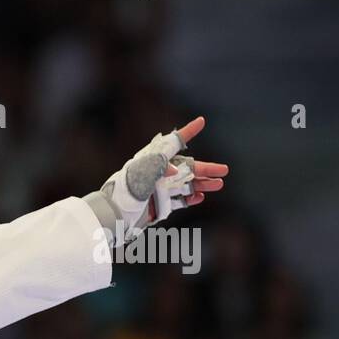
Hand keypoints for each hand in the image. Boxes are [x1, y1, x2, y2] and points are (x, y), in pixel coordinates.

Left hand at [101, 116, 230, 237]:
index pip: (172, 143)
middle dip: (205, 168)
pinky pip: (176, 201)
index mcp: (151, 161)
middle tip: (224, 170)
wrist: (113, 216)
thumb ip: (161, 164)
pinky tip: (200, 197)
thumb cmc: (125, 190)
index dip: (187, 132)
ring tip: (218, 184)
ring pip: (184, 185)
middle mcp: (155, 174)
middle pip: (185, 168)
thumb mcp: (143, 170)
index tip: (201, 121)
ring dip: (202, 184)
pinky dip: (189, 199)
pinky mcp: (157, 207)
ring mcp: (157, 191)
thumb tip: (177, 169)